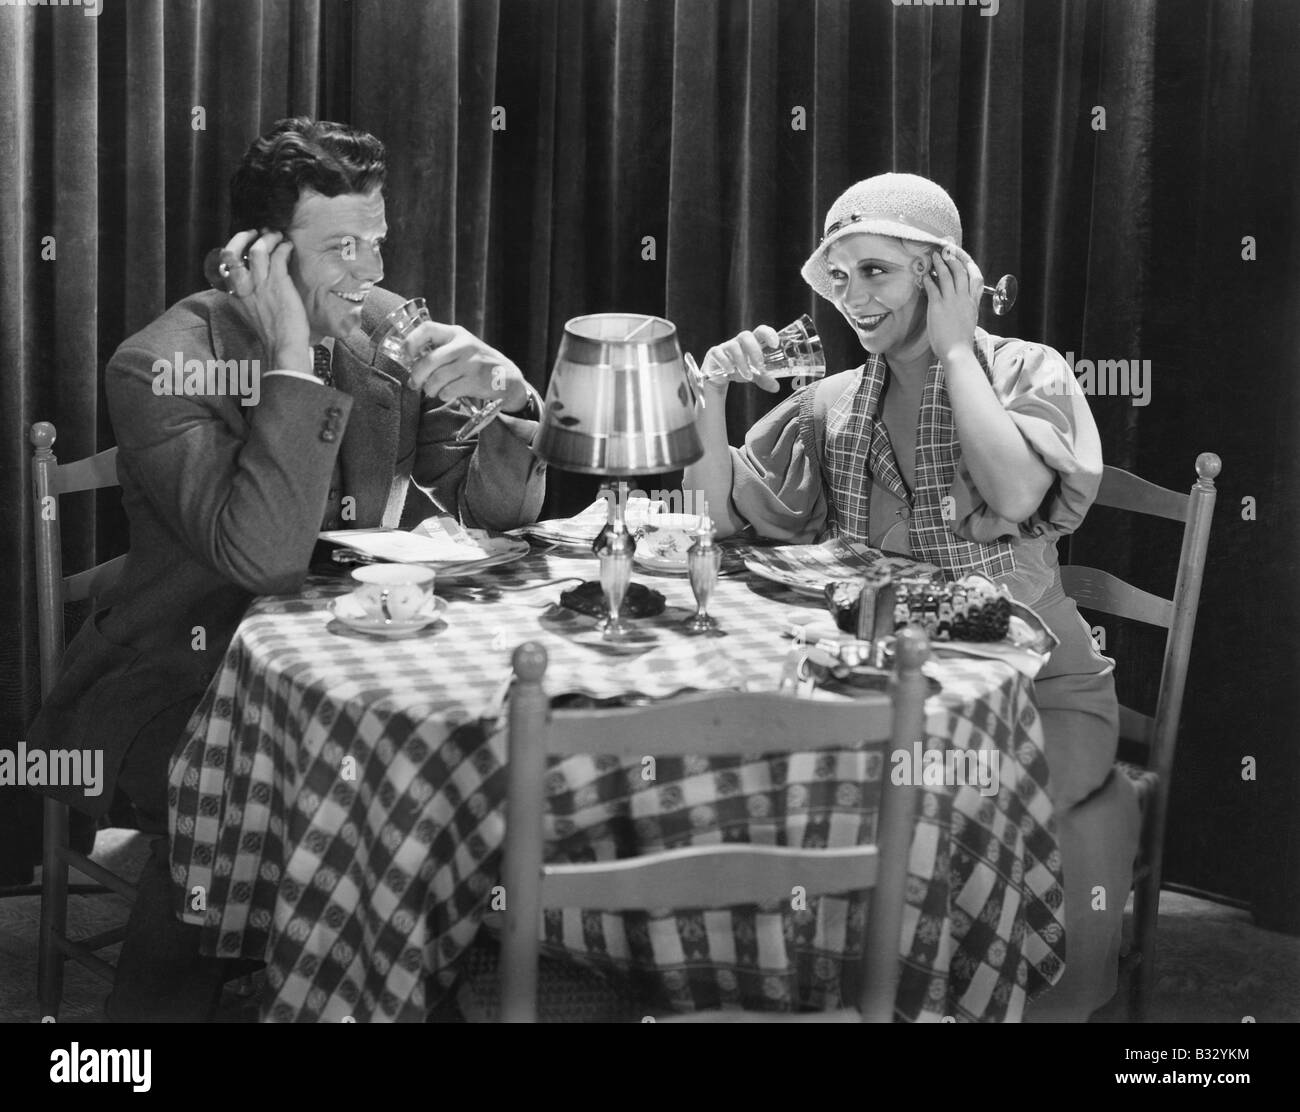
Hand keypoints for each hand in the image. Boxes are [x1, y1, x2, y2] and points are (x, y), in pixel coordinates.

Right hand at [220, 229, 310, 371]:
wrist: (283, 346)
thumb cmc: (271, 333)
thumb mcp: (247, 313)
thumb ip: (243, 297)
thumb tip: (247, 283)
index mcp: (232, 294)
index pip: (224, 264)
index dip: (234, 248)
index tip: (244, 243)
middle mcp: (242, 286)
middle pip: (231, 251)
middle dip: (243, 236)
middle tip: (256, 233)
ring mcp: (259, 283)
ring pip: (257, 248)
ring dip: (268, 238)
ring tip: (276, 236)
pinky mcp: (278, 282)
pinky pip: (278, 255)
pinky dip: (284, 247)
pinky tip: (289, 248)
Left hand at [403, 321, 528, 411]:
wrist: (507, 377)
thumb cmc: (478, 363)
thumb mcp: (462, 347)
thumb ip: (440, 349)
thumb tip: (409, 360)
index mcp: (456, 333)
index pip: (427, 329)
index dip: (411, 342)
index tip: (406, 355)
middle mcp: (464, 345)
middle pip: (429, 360)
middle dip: (417, 375)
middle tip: (414, 383)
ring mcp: (471, 363)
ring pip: (437, 378)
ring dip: (430, 388)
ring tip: (432, 390)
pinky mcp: (476, 381)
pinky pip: (449, 390)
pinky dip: (443, 395)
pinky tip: (447, 394)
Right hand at [697, 326, 781, 393]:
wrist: (719, 377)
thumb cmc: (739, 369)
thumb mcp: (754, 375)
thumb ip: (765, 379)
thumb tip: (776, 387)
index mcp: (752, 342)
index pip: (760, 331)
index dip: (768, 334)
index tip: (775, 345)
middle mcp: (738, 341)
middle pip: (746, 335)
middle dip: (754, 350)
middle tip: (760, 366)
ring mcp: (725, 346)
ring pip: (733, 346)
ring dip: (742, 362)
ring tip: (748, 376)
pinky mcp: (714, 353)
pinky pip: (718, 353)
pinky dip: (725, 362)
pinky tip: (731, 371)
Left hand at [921, 243, 981, 362]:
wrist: (958, 351)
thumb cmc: (961, 340)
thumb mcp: (970, 320)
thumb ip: (968, 307)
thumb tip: (963, 300)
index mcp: (973, 302)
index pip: (976, 277)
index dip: (969, 265)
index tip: (962, 257)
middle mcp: (964, 298)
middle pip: (961, 271)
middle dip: (954, 258)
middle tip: (947, 249)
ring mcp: (951, 301)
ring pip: (947, 275)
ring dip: (940, 263)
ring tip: (934, 255)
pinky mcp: (938, 306)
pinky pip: (933, 287)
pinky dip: (928, 278)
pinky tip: (924, 274)